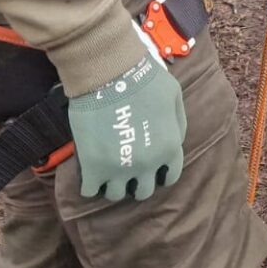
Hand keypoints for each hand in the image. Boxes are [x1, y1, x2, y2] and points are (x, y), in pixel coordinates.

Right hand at [67, 26, 186, 200]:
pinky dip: (88, 184)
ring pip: (115, 195)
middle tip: (125, 169)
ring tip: (106, 170)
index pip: (170, 177)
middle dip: (135, 182)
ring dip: (111, 184)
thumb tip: (175, 141)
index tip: (148, 168)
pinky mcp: (92, 167)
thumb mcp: (175, 96)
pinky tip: (88, 172)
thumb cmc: (144, 78)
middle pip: (143, 191)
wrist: (109, 72)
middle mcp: (147, 165)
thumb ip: (177, 123)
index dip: (160, 173)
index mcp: (169, 148)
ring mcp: (118, 169)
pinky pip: (89, 191)